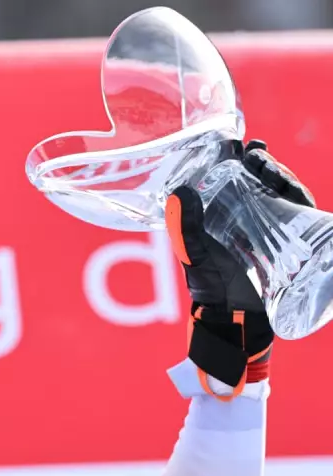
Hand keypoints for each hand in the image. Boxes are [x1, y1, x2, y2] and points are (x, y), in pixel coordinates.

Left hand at [165, 140, 314, 396]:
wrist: (236, 326)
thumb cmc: (212, 293)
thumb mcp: (196, 257)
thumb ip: (185, 229)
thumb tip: (179, 192)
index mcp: (227, 217)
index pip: (236, 180)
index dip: (239, 158)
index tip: (235, 141)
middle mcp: (253, 220)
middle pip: (263, 181)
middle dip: (261, 162)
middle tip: (253, 151)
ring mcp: (275, 230)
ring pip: (283, 192)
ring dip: (278, 174)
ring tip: (264, 163)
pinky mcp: (295, 243)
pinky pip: (303, 214)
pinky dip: (299, 198)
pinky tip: (292, 189)